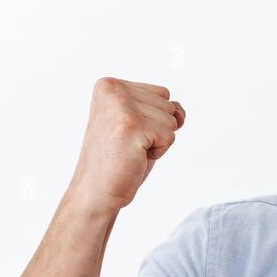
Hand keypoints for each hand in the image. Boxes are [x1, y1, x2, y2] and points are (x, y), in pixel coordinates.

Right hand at [64, 77, 184, 213]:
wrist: (96, 191)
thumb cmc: (118, 159)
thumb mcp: (140, 124)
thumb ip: (162, 109)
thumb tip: (180, 114)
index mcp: (109, 85)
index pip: (161, 93)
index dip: (152, 119)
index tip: (126, 132)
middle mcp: (113, 90)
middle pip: (168, 104)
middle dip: (156, 130)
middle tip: (128, 144)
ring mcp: (121, 107)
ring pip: (171, 121)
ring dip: (156, 142)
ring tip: (130, 150)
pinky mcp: (132, 126)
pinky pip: (170, 136)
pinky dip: (158, 152)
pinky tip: (134, 157)